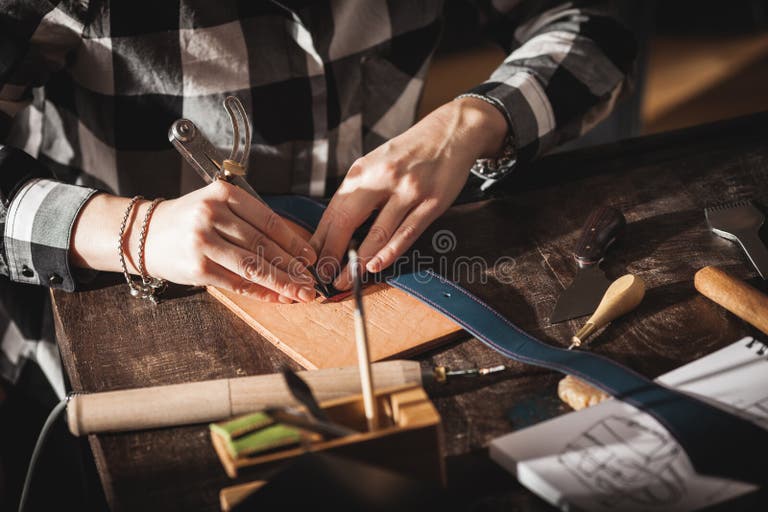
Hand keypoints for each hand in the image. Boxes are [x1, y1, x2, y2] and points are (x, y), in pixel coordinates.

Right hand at [142, 180, 317, 302]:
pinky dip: (260, 292)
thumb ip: (249, 222)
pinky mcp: (197, 267)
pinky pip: (237, 282)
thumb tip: (293, 250)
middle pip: (264, 245)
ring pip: (253, 266)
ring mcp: (203, 242)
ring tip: (301, 293)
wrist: (142, 235)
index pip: (268, 221)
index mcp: (223, 194)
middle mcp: (212, 215)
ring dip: (282, 283)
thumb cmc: (188, 221)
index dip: (294, 242)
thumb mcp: (217, 206)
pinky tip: (277, 298)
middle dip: (292, 267)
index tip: (311, 257)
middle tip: (311, 281)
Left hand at [310, 97, 506, 289]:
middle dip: (332, 253)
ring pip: (378, 232)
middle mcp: (382, 178)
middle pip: (348, 221)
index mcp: (363, 170)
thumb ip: (360, 192)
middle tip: (323, 276)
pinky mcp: (431, 202)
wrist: (451, 131)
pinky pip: (407, 232)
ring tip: (346, 280)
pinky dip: (390, 252)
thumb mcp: (376, 163)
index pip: (334, 210)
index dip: (320, 239)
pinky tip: (376, 266)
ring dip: (359, 261)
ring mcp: (408, 190)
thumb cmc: (410, 152)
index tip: (311, 261)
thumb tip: (337, 227)